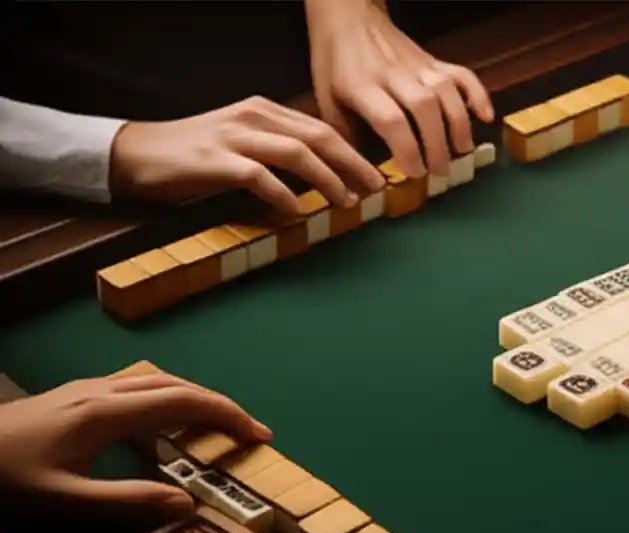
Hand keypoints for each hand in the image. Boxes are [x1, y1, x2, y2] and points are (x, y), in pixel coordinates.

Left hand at [0, 372, 271, 523]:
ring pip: (156, 382)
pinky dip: (168, 401)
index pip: (183, 403)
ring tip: (218, 427)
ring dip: (194, 400)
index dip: (226, 416)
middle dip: (219, 406)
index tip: (258, 436)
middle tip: (250, 433)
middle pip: (176, 386)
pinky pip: (137, 388)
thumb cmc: (5, 481)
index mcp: (106, 413)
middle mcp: (101, 391)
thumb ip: (127, 501)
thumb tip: (188, 503)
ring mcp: (85, 390)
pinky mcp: (73, 397)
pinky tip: (164, 426)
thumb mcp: (65, 501)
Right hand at [110, 96, 385, 214]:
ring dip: (328, 180)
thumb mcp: (243, 142)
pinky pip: (260, 177)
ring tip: (346, 202)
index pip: (321, 128)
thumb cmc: (195, 155)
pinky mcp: (216, 161)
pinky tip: (298, 211)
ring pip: (297, 153)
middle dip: (353, 164)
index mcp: (264, 110)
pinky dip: (284, 195)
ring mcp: (234, 136)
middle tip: (375, 190)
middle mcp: (253, 117)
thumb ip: (279, 151)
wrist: (137, 153)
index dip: (353, 153)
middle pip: (319, 137)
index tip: (375, 177)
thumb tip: (325, 175)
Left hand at [306, 0, 493, 177]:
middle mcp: (393, 74)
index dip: (408, 150)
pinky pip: (461, 74)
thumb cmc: (334, 61)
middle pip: (424, 109)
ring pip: (446, 94)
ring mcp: (417, 65)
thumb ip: (344, 135)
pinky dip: (478, 94)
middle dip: (436, 144)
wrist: (348, 14)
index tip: (415, 173)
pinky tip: (485, 116)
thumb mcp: (326, 98)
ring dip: (459, 126)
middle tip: (440, 170)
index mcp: (361, 86)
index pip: (392, 121)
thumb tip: (357, 176)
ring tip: (461, 151)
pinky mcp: (433, 60)